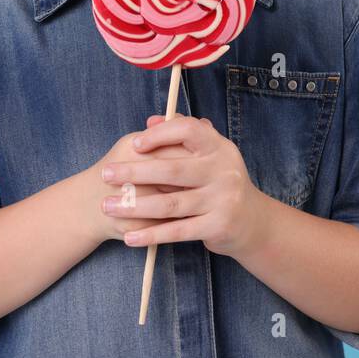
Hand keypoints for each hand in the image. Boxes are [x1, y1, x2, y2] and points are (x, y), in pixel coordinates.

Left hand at [98, 114, 267, 257]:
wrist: (252, 221)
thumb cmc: (219, 182)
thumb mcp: (209, 156)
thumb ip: (182, 136)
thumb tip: (150, 120)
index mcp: (219, 147)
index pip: (188, 130)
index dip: (160, 135)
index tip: (134, 144)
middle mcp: (224, 170)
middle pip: (172, 169)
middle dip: (134, 172)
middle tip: (106, 174)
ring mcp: (223, 199)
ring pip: (170, 204)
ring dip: (135, 206)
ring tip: (108, 206)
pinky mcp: (218, 226)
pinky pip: (178, 231)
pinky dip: (152, 234)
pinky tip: (130, 236)